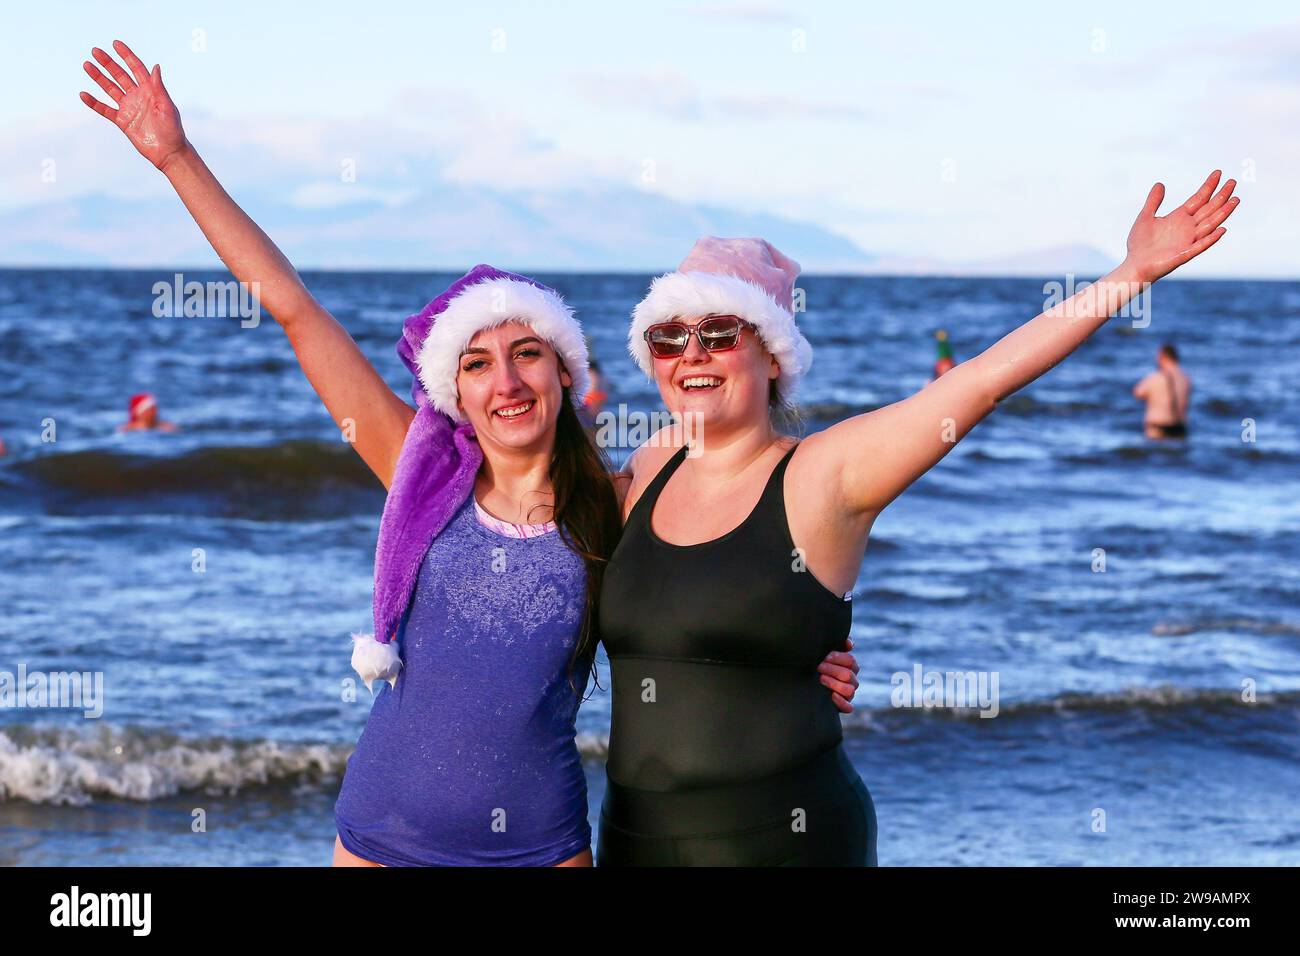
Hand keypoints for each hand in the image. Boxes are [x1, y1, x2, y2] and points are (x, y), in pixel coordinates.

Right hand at [79, 40, 187, 170]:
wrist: (168, 153)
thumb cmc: (172, 129)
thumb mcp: (167, 106)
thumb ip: (158, 87)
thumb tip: (155, 66)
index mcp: (150, 90)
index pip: (136, 68)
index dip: (127, 56)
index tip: (115, 43)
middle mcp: (138, 96)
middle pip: (120, 75)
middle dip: (108, 63)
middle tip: (95, 51)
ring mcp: (129, 108)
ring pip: (110, 88)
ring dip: (98, 77)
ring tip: (87, 65)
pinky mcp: (122, 121)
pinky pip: (105, 109)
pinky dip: (94, 103)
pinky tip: (83, 94)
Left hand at [819, 636, 858, 713]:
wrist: (808, 687)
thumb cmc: (818, 666)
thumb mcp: (825, 654)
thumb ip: (837, 645)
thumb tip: (848, 643)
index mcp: (850, 667)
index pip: (850, 661)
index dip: (838, 658)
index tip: (825, 657)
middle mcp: (851, 680)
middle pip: (848, 675)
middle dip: (832, 670)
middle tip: (818, 667)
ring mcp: (848, 695)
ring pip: (849, 690)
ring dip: (835, 684)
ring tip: (821, 679)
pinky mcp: (844, 706)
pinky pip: (848, 708)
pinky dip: (841, 702)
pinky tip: (831, 696)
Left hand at [1122, 170, 1239, 283]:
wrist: (1134, 265)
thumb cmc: (1139, 244)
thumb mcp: (1145, 217)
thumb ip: (1153, 201)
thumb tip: (1160, 184)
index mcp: (1179, 218)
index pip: (1198, 199)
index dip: (1208, 186)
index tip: (1218, 173)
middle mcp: (1187, 228)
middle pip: (1208, 209)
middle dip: (1221, 196)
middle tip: (1232, 182)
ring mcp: (1187, 241)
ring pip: (1209, 224)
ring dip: (1222, 213)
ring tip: (1235, 200)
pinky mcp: (1184, 254)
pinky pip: (1200, 246)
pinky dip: (1211, 239)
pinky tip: (1221, 230)